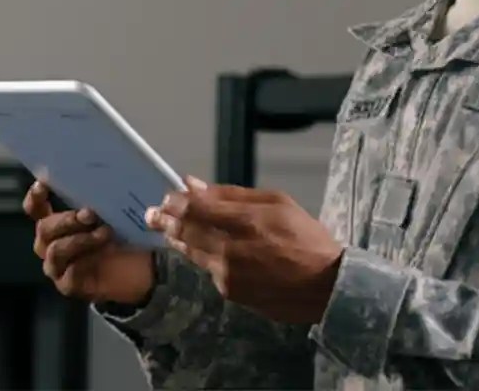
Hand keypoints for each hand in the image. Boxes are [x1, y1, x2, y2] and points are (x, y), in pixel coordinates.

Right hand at [23, 180, 154, 305]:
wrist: (141, 268)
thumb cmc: (124, 234)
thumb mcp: (116, 212)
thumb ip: (108, 201)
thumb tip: (120, 194)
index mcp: (56, 223)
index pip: (35, 209)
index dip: (35, 198)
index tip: (42, 185)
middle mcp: (51, 244)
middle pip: (44, 229)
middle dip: (66, 220)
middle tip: (90, 214)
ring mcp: (57, 266)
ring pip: (55, 250)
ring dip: (80, 239)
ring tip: (105, 232)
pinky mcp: (68, 285)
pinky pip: (70, 273)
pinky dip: (87, 261)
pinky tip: (105, 252)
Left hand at [146, 176, 343, 323]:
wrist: (325, 286)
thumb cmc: (306, 238)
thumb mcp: (278, 202)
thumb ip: (232, 195)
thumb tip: (194, 185)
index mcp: (243, 220)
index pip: (192, 207)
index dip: (174, 201)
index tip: (167, 196)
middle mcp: (229, 248)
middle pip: (184, 230)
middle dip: (165, 219)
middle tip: (152, 213)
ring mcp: (226, 273)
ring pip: (190, 251)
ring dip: (176, 237)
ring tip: (166, 228)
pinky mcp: (229, 292)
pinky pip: (207, 268)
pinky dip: (198, 255)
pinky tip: (196, 248)